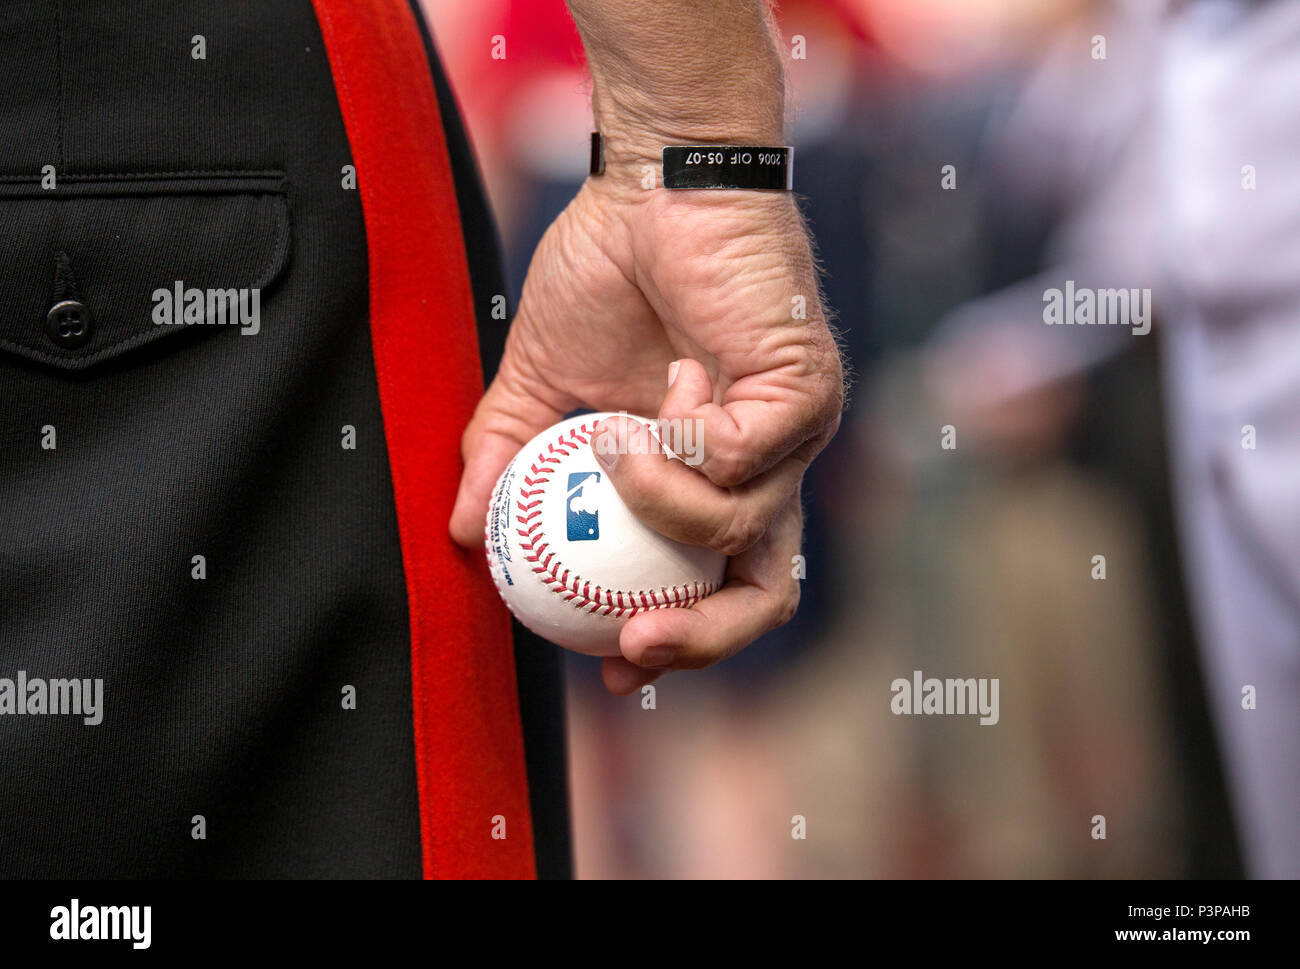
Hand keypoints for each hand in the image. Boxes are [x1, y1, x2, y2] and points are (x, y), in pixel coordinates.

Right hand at [450, 177, 842, 693]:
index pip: (715, 586)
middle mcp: (763, 465)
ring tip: (610, 443)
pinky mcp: (804, 390)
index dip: (676, 643)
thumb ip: (508, 455)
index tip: (612, 673)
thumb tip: (462, 529)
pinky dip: (680, 448)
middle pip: (765, 595)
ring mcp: (791, 433)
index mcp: (711, 474)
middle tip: (631, 647)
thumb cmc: (610, 270)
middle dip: (701, 642)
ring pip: (743, 532)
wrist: (652, 184)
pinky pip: (741, 462)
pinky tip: (658, 395)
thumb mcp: (541, 380)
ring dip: (660, 507)